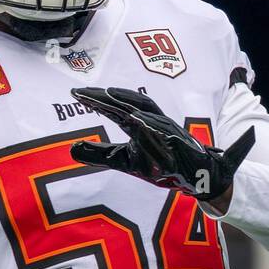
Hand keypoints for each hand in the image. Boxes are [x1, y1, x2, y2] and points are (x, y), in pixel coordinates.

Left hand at [69, 86, 254, 204]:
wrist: (196, 177)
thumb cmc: (160, 164)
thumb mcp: (125, 160)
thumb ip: (101, 153)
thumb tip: (72, 149)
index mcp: (139, 123)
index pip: (117, 106)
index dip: (97, 99)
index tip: (75, 93)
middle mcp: (153, 121)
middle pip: (130, 101)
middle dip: (107, 96)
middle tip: (82, 92)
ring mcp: (166, 130)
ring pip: (147, 112)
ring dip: (129, 102)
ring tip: (108, 95)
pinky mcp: (178, 143)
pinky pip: (163, 131)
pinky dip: (150, 124)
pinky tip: (136, 119)